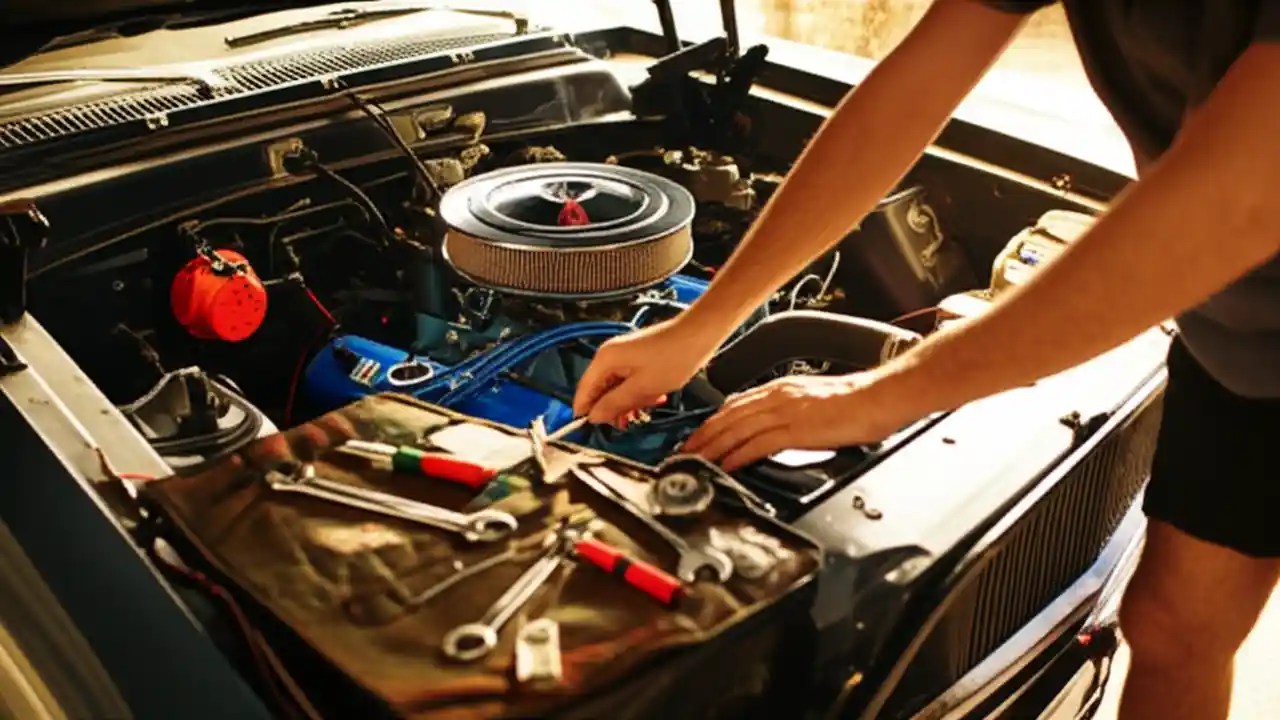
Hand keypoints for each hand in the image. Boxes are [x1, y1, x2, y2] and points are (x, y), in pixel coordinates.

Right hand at [573, 319, 719, 425]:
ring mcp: (623, 356)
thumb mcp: (642, 388)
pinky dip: (638, 392)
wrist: (699, 334)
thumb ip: (615, 403)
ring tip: (647, 408)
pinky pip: (629, 380)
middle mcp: (609, 356)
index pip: (584, 391)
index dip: (586, 412)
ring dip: (629, 402)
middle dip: (613, 408)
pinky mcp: (637, 357)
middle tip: (630, 422)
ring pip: (616, 387)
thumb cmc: (671, 360)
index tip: (594, 432)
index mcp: (604, 360)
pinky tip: (655, 398)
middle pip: (599, 390)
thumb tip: (592, 417)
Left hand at [681, 372, 914, 470]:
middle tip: (682, 453)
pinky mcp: (796, 429)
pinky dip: (737, 455)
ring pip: (736, 430)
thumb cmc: (852, 402)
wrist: (877, 397)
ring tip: (694, 463)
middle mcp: (776, 397)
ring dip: (711, 448)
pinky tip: (725, 466)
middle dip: (701, 437)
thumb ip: (787, 412)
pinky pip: (758, 444)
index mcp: (778, 389)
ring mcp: (785, 412)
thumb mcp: (810, 401)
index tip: (696, 437)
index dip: (710, 423)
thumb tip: (771, 429)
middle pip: (727, 418)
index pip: (733, 405)